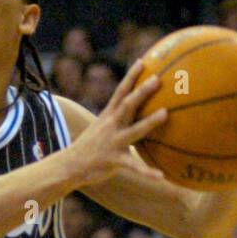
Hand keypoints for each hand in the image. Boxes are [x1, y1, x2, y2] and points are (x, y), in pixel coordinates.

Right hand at [66, 60, 167, 187]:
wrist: (70, 165)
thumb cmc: (90, 146)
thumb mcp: (101, 127)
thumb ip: (117, 118)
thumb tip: (131, 110)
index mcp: (108, 116)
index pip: (121, 91)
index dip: (131, 76)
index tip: (143, 61)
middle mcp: (111, 126)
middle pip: (128, 104)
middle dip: (142, 91)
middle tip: (158, 79)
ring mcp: (113, 143)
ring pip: (134, 130)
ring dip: (150, 121)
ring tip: (166, 113)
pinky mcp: (114, 161)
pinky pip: (134, 167)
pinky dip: (147, 172)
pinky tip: (161, 176)